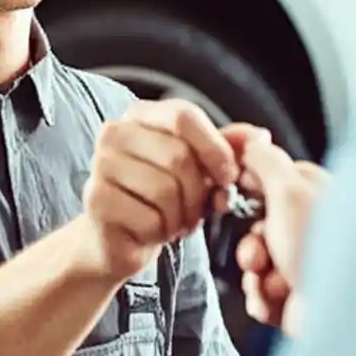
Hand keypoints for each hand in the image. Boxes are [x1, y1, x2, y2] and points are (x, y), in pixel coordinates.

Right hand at [81, 99, 239, 279]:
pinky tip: (154, 231)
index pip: (184, 116)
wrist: (117, 240)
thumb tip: (260, 137)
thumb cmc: (160, 200)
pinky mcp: (95, 201)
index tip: (228, 176)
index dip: (214, 148)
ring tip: (174, 221)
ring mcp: (100, 166)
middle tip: (197, 211)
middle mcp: (114, 133)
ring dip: (181, 216)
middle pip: (179, 157)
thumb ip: (227, 149)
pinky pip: (149, 218)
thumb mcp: (199, 170)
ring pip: (165, 191)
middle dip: (199, 193)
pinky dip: (161, 232)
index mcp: (140, 115)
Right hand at [234, 140, 329, 335]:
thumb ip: (266, 161)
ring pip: (260, 264)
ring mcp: (312, 265)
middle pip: (261, 227)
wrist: (340, 315)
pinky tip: (276, 302)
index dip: (252, 190)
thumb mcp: (288, 191)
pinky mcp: (303, 299)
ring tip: (271, 285)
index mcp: (321, 196)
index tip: (236, 195)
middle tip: (259, 257)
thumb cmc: (321, 251)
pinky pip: (266, 293)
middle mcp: (318, 230)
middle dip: (251, 247)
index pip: (277, 181)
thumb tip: (252, 143)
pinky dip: (264, 300)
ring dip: (255, 276)